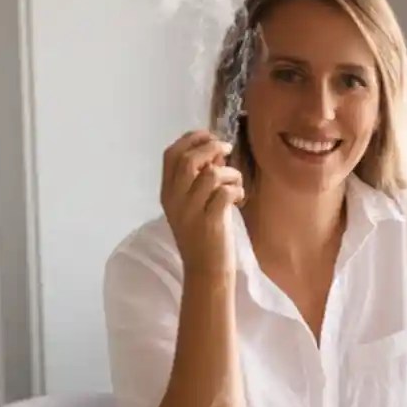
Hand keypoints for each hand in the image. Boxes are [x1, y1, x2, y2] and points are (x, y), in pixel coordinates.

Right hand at [159, 130, 244, 278]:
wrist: (206, 271)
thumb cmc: (204, 236)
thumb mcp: (194, 205)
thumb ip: (200, 179)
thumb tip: (216, 151)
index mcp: (167, 193)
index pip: (171, 155)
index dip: (190, 139)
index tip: (209, 135)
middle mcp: (175, 200)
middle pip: (188, 159)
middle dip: (210, 147)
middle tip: (227, 149)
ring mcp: (191, 211)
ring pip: (211, 174)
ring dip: (230, 173)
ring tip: (235, 184)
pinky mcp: (210, 222)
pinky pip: (225, 193)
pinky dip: (237, 190)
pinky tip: (239, 199)